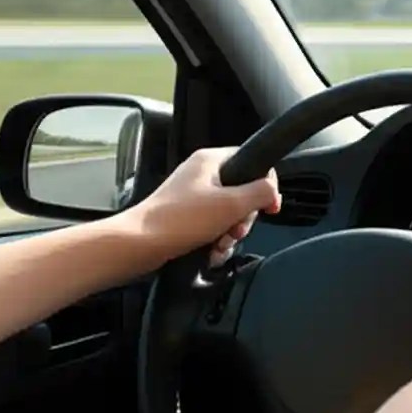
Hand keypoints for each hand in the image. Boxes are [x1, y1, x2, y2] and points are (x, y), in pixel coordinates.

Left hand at [123, 148, 280, 267]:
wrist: (138, 245)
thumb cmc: (179, 221)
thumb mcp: (231, 204)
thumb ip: (261, 193)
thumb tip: (273, 191)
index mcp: (210, 160)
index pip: (252, 162)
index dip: (266, 186)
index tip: (269, 207)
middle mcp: (200, 175)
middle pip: (243, 192)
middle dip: (244, 217)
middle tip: (236, 229)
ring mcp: (191, 196)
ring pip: (228, 213)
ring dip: (230, 232)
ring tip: (220, 244)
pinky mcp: (185, 217)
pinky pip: (212, 226)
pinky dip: (216, 240)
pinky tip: (211, 251)